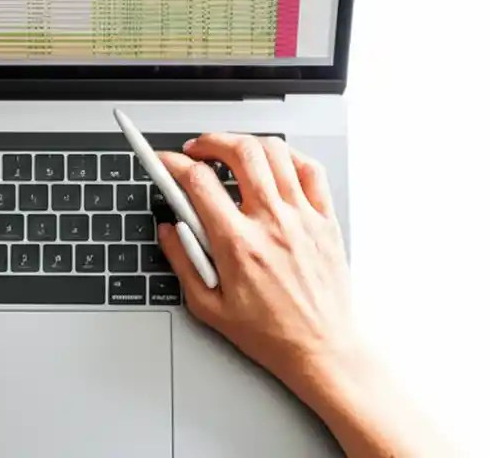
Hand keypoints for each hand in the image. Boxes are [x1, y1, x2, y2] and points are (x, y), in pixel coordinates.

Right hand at [158, 134, 453, 456]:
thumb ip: (182, 261)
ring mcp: (302, 218)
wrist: (320, 349)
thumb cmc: (269, 333)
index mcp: (237, 244)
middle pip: (239, 153)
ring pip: (275, 153)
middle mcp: (271, 223)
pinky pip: (310, 169)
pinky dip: (288, 156)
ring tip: (231, 151)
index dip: (172, 164)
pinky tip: (273, 161)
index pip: (197, 182)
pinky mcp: (325, 220)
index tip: (164, 161)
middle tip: (197, 150)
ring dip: (245, 143)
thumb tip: (169, 230)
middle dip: (210, 141)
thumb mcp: (208, 306)